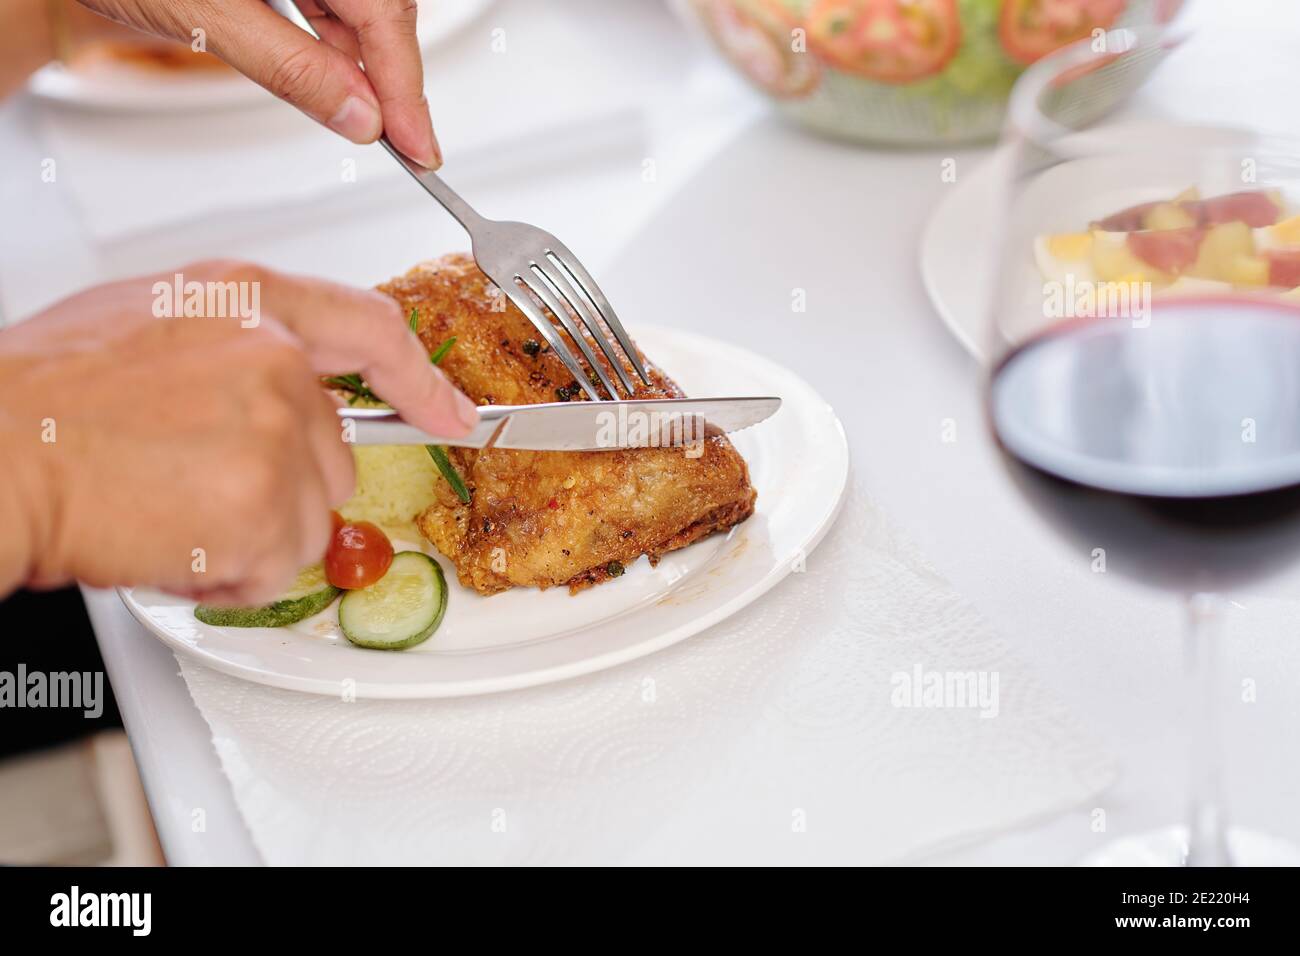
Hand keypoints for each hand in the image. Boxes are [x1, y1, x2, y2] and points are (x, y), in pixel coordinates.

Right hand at [0, 261, 477, 602]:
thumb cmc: (44, 396)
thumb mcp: (150, 320)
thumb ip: (235, 343)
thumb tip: (284, 382)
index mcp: (248, 300)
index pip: (374, 329)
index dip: (421, 379)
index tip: (451, 411)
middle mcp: (278, 361)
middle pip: (334, 451)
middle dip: (280, 483)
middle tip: (194, 478)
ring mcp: (279, 434)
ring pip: (310, 517)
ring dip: (250, 532)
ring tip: (170, 506)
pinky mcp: (269, 507)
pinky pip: (280, 566)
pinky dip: (230, 573)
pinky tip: (172, 539)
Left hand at [75, 0, 440, 165]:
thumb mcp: (207, 13)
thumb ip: (290, 67)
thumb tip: (358, 117)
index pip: (383, 13)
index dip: (408, 86)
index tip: (421, 145)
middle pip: (380, 11)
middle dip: (393, 80)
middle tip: (408, 146)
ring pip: (358, 12)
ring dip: (365, 69)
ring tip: (374, 125)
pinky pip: (329, 5)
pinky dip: (335, 49)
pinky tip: (339, 82)